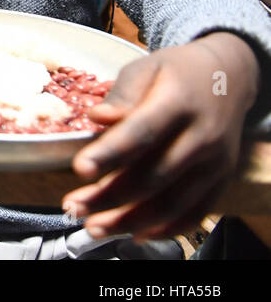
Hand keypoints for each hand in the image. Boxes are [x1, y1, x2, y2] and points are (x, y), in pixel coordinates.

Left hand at [63, 32, 260, 238]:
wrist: (228, 78)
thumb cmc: (175, 72)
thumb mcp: (146, 68)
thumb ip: (122, 94)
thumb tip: (97, 117)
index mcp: (179, 102)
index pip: (142, 132)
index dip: (110, 153)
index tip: (80, 169)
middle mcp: (202, 136)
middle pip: (154, 175)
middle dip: (110, 196)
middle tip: (74, 207)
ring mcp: (216, 162)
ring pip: (173, 201)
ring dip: (131, 220)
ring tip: (94, 226)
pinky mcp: (222, 179)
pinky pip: (196, 212)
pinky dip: (166, 228)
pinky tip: (135, 234)